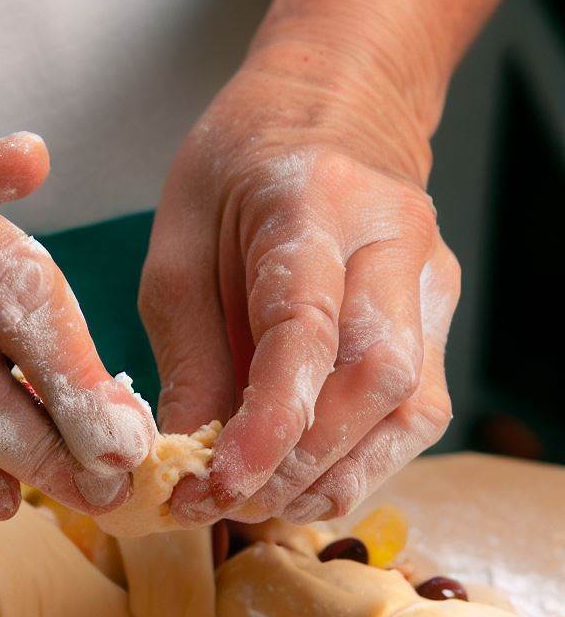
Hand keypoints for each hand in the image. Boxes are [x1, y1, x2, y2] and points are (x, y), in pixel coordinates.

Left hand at [139, 41, 458, 525]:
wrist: (330, 110)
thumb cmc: (236, 172)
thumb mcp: (179, 249)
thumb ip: (190, 353)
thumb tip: (188, 455)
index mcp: (315, 205)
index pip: (307, 331)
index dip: (268, 424)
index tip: (218, 484)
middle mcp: (394, 244)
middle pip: (376, 383)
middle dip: (296, 465)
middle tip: (223, 505)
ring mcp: (430, 282)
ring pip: (411, 412)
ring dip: (331, 478)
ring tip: (258, 504)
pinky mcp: (438, 317)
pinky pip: (415, 414)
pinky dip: (357, 463)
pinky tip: (303, 481)